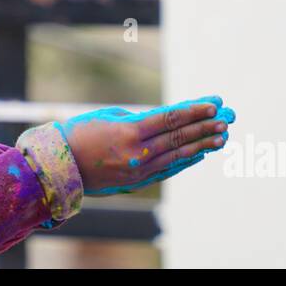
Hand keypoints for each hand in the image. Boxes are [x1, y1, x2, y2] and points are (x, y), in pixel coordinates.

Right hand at [55, 96, 234, 195]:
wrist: (60, 166)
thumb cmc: (82, 133)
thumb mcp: (110, 117)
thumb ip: (141, 119)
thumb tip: (171, 118)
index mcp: (130, 132)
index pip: (170, 119)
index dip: (194, 111)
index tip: (214, 103)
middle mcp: (138, 153)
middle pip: (179, 137)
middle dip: (204, 127)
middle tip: (226, 119)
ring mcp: (139, 170)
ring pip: (178, 155)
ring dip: (202, 145)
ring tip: (222, 137)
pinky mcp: (138, 182)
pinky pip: (168, 169)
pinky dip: (186, 160)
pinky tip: (200, 154)